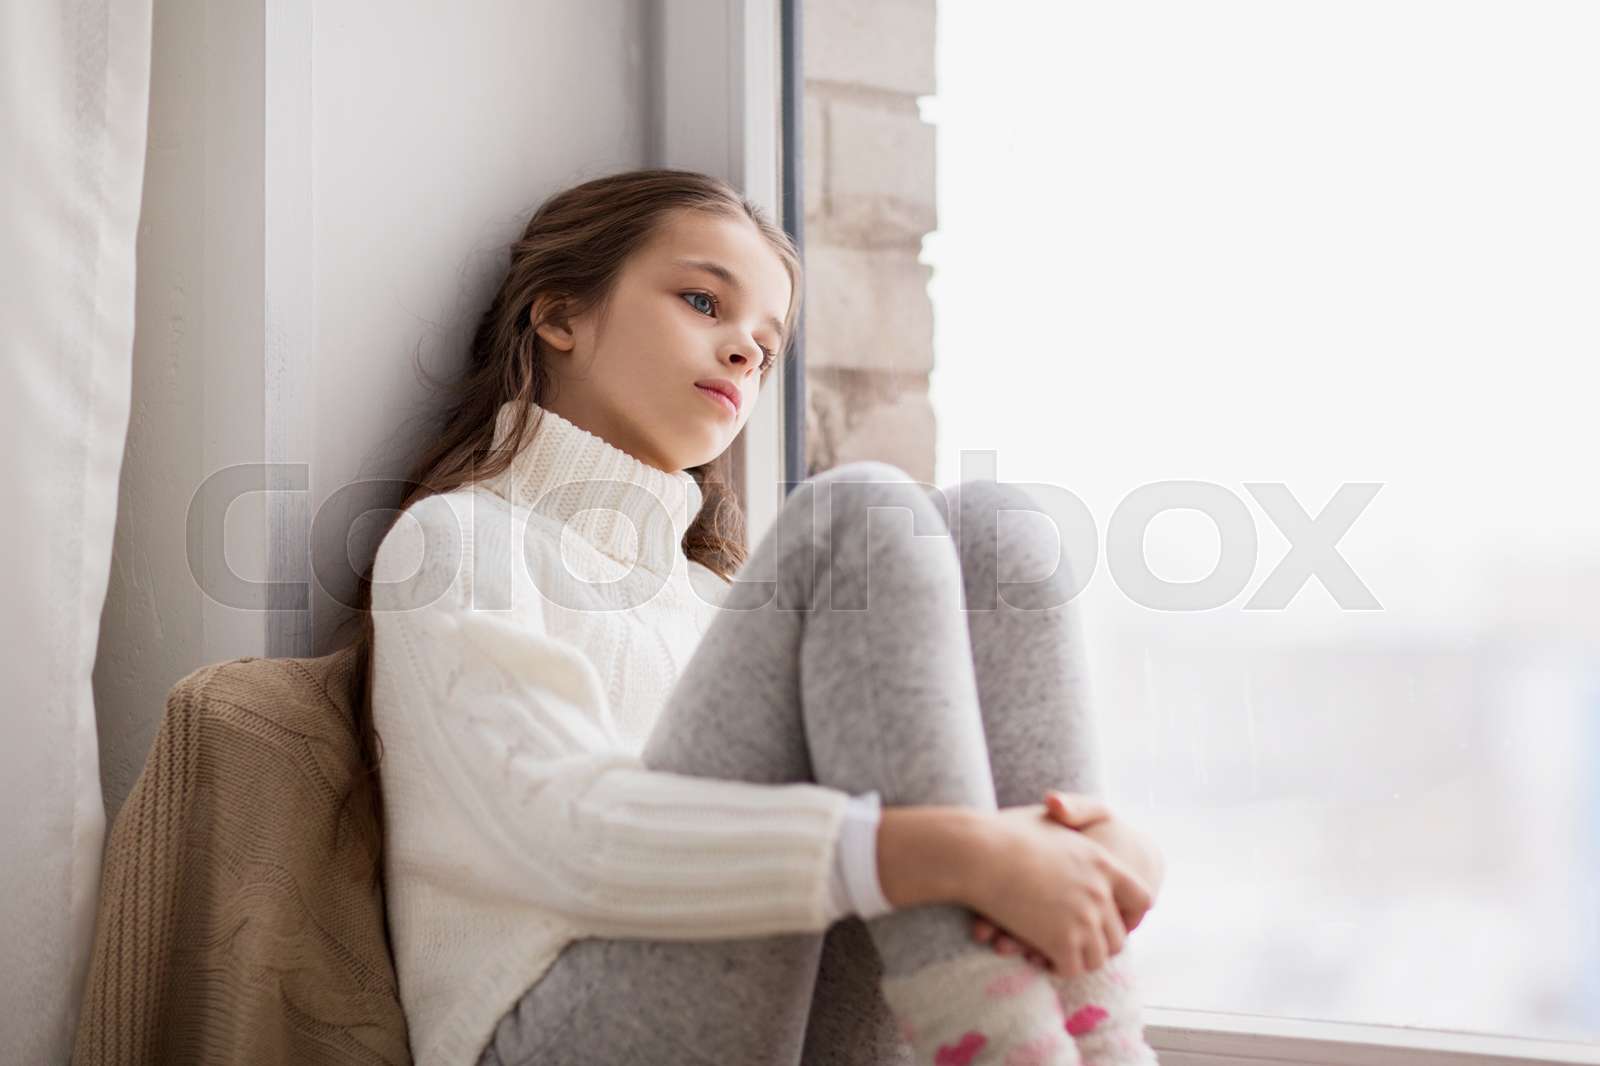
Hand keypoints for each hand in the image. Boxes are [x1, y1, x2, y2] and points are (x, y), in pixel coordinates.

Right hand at [962, 797, 1150, 978]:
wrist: (979, 852)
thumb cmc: (1003, 832)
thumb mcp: (1048, 819)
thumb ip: (1067, 823)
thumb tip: (1062, 813)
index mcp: (1102, 862)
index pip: (1142, 898)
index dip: (1130, 914)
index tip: (1114, 920)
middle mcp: (1100, 892)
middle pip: (1118, 936)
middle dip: (1099, 944)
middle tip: (1077, 945)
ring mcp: (1083, 918)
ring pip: (1098, 958)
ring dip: (1079, 959)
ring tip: (1059, 954)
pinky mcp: (1061, 941)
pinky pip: (1072, 969)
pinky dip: (1058, 968)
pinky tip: (1041, 958)